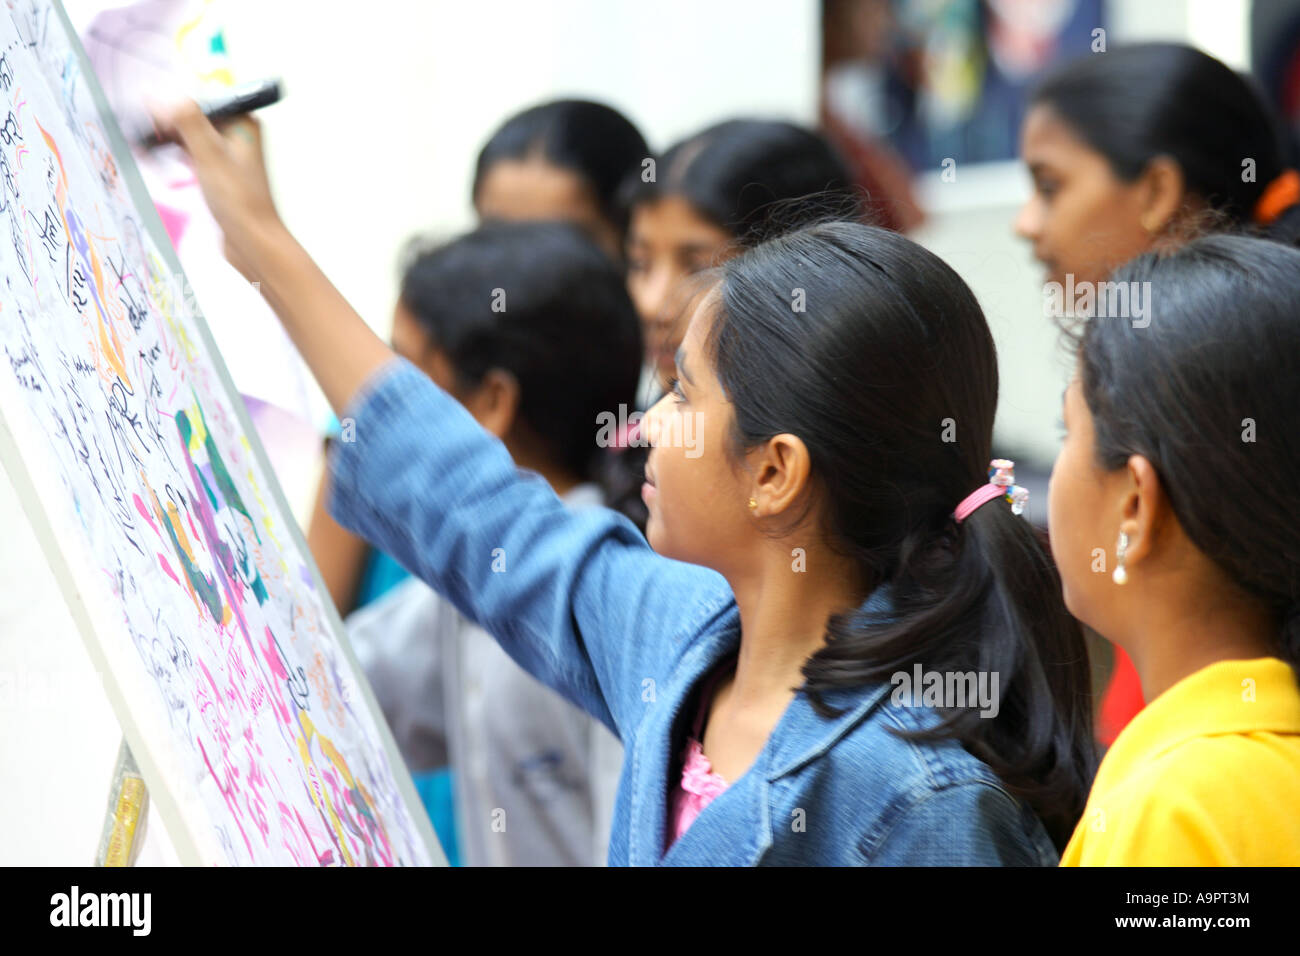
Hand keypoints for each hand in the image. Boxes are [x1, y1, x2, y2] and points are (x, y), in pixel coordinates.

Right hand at [150, 100, 284, 279]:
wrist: (253, 241)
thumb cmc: (239, 200)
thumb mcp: (209, 154)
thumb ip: (187, 121)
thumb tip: (160, 96)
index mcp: (241, 122)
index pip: (200, 99)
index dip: (172, 104)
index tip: (148, 114)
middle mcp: (237, 134)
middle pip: (192, 116)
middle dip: (165, 122)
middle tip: (139, 132)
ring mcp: (227, 154)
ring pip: (189, 135)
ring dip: (165, 137)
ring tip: (141, 145)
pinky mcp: (218, 172)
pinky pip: (190, 154)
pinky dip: (172, 153)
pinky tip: (153, 156)